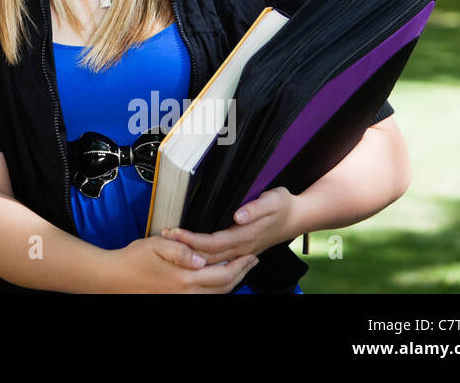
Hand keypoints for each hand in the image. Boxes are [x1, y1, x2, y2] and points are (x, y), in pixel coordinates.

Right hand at [111, 234, 257, 292]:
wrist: (113, 278)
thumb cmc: (133, 259)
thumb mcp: (156, 245)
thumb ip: (181, 250)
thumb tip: (203, 258)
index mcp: (184, 278)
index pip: (222, 274)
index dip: (240, 265)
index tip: (250, 255)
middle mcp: (186, 293)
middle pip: (224, 288)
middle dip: (241, 274)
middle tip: (252, 261)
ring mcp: (181, 300)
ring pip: (216, 296)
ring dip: (231, 283)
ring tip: (239, 270)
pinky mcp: (175, 301)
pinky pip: (204, 299)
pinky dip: (217, 291)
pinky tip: (217, 281)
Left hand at [160, 186, 299, 263]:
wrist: (297, 217)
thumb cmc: (283, 206)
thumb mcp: (273, 200)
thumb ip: (255, 208)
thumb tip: (238, 215)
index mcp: (246, 235)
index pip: (212, 243)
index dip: (191, 240)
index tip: (174, 232)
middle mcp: (242, 247)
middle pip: (208, 255)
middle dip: (184, 248)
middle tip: (162, 238)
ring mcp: (241, 251)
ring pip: (212, 259)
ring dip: (190, 254)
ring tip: (170, 244)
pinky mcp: (241, 250)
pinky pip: (218, 259)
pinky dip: (201, 257)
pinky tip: (188, 253)